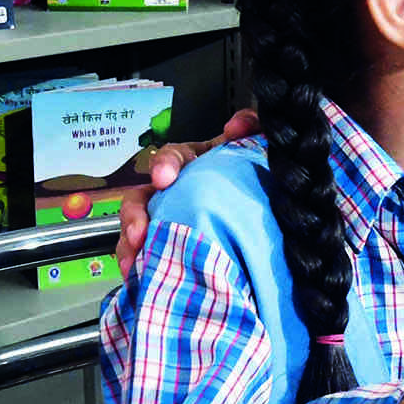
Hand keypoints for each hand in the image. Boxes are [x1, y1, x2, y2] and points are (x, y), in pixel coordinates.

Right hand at [115, 107, 260, 276]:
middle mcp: (175, 192)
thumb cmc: (256, 176)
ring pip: (137, 230)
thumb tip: (236, 125)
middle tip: (139, 232)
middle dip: (134, 215)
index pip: (172, 157)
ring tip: (135, 261)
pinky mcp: (171, 248)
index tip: (164, 177)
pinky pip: (147, 257)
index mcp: (194, 164)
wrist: (272, 214)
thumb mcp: (257, 146)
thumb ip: (251, 127)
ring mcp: (169, 221)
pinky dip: (139, 266)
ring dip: (131, 245)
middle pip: (141, 198)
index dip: (165, 165)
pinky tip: (140, 277)